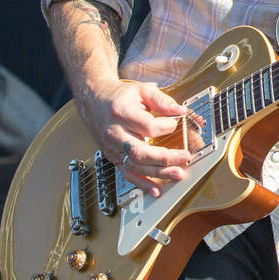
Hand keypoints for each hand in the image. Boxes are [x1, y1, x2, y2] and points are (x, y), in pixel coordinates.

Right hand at [78, 79, 198, 198]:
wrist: (94, 101)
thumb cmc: (118, 96)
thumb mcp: (141, 90)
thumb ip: (162, 100)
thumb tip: (180, 111)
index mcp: (121, 113)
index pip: (148, 126)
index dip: (166, 126)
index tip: (176, 122)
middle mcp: (115, 133)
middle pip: (140, 151)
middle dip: (165, 158)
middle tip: (184, 157)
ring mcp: (113, 148)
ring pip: (135, 166)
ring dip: (158, 173)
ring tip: (177, 174)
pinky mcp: (113, 157)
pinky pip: (127, 174)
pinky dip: (142, 183)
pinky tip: (156, 189)